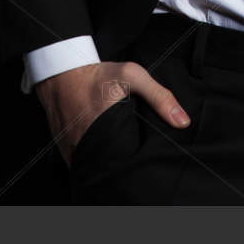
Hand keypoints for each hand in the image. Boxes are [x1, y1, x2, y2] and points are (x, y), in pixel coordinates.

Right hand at [35, 60, 189, 164]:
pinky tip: (103, 159)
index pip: (126, 162)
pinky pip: (79, 166)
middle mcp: (87, 144)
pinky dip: (91, 164)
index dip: (138, 166)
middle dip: (124, 170)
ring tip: (121, 165)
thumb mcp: (131, 75)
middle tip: (136, 165)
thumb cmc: (97, 75)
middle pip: (111, 170)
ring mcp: (72, 150)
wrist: (60, 72)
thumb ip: (159, 96)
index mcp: (106, 129)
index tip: (147, 163)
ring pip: (94, 170)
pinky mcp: (64, 150)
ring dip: (107, 168)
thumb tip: (183, 122)